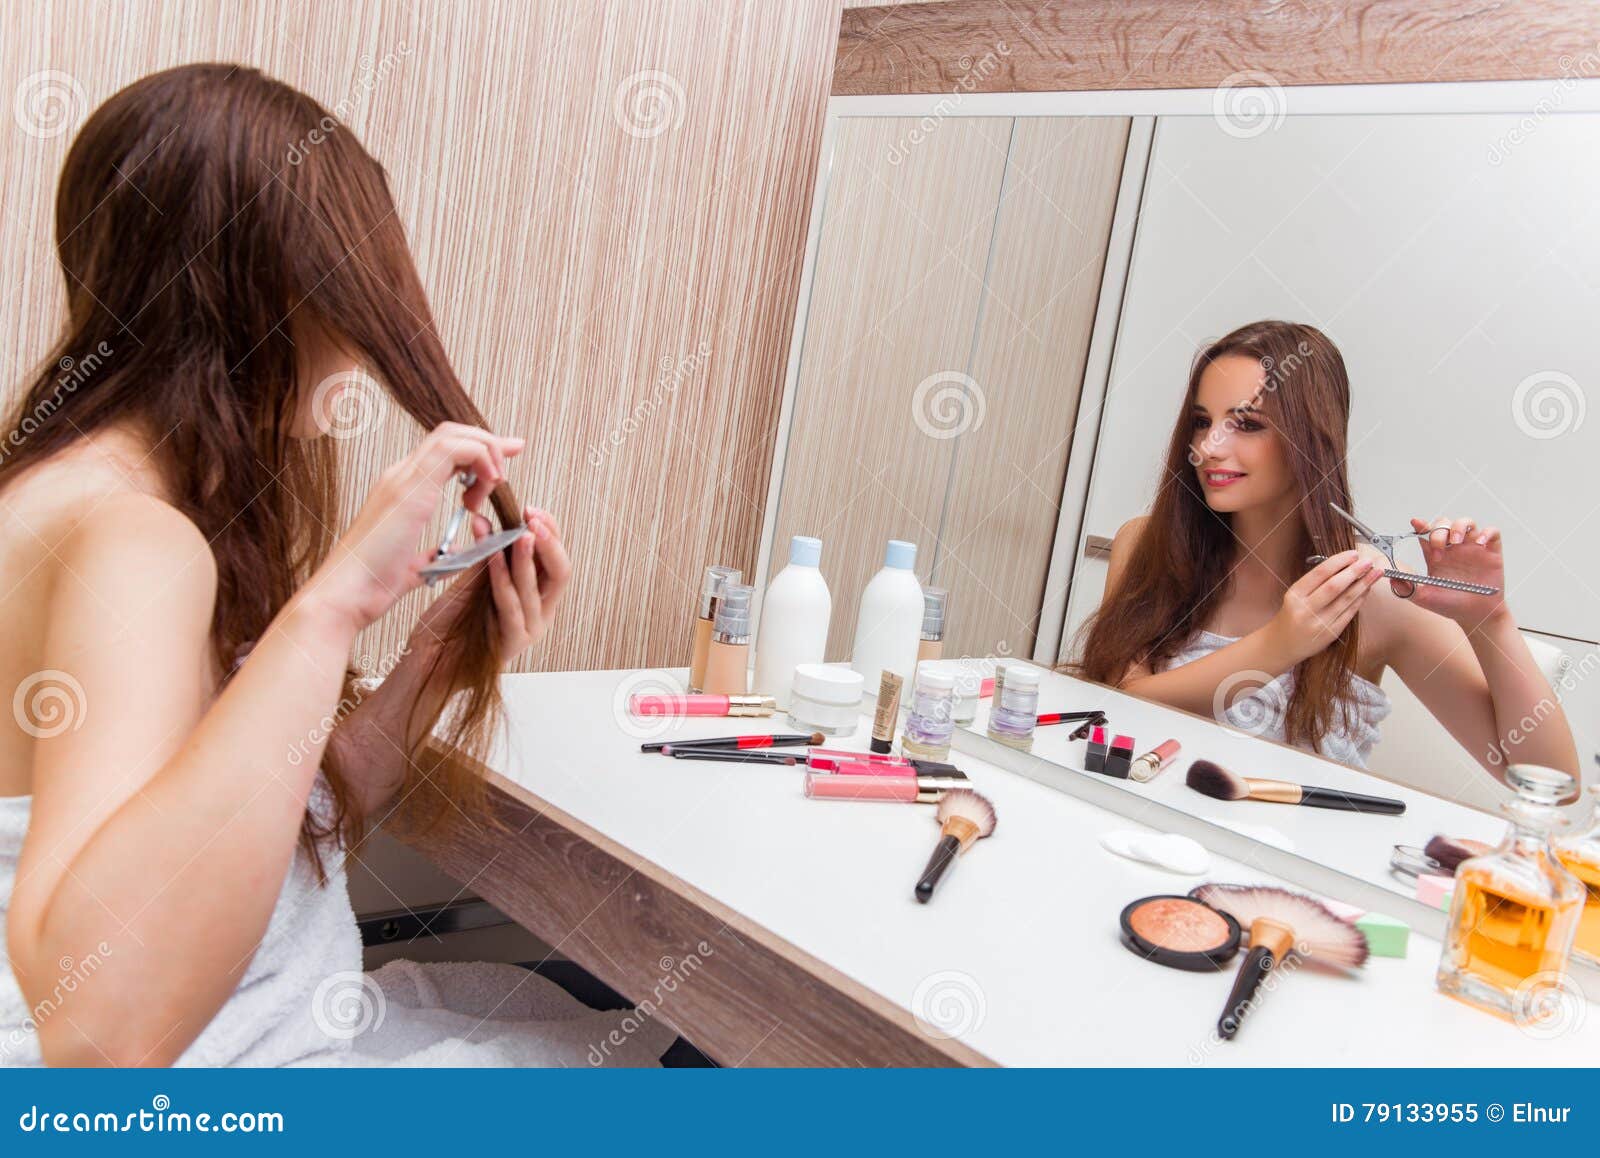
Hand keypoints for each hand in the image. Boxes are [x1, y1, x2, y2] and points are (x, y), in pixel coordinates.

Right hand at [302, 422, 525, 632]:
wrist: (345, 594)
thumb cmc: (372, 585)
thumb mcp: (414, 566)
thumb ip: (433, 554)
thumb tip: (452, 552)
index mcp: (403, 491)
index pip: (444, 452)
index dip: (478, 452)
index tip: (503, 466)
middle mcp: (401, 476)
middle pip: (452, 433)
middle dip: (489, 442)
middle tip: (508, 467)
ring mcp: (403, 478)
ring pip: (453, 434)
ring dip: (486, 452)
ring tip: (495, 486)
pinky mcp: (410, 487)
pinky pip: (453, 449)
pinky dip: (480, 458)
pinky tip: (488, 485)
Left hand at [408, 504, 570, 662]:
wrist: (429, 661)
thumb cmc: (451, 625)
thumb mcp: (473, 581)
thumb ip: (487, 556)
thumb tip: (488, 521)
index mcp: (537, 596)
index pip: (555, 559)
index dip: (549, 532)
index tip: (531, 509)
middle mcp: (539, 613)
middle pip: (560, 573)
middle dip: (549, 542)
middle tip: (533, 519)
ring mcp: (529, 629)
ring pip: (535, 587)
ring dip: (526, 556)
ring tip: (519, 532)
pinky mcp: (511, 642)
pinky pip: (511, 606)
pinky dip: (503, 579)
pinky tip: (494, 557)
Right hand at [1264, 549, 1383, 664]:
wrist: (1283, 644)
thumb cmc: (1292, 616)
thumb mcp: (1295, 596)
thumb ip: (1315, 583)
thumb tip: (1344, 566)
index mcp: (1295, 595)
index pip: (1319, 573)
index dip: (1339, 562)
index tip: (1353, 554)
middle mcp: (1306, 609)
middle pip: (1334, 586)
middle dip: (1354, 572)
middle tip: (1368, 562)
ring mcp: (1319, 623)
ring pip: (1346, 600)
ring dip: (1363, 584)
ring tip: (1375, 573)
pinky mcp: (1331, 633)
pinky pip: (1349, 613)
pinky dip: (1360, 599)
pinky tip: (1367, 589)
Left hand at [1400, 516, 1507, 629]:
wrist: (1474, 615)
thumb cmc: (1449, 605)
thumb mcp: (1424, 597)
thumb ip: (1406, 587)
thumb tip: (1388, 577)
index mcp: (1435, 554)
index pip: (1427, 532)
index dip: (1421, 525)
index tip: (1416, 523)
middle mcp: (1453, 548)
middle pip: (1444, 523)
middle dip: (1438, 530)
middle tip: (1437, 546)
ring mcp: (1472, 548)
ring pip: (1466, 522)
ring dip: (1459, 526)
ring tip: (1455, 541)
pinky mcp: (1491, 552)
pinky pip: (1492, 532)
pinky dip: (1486, 533)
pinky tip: (1479, 543)